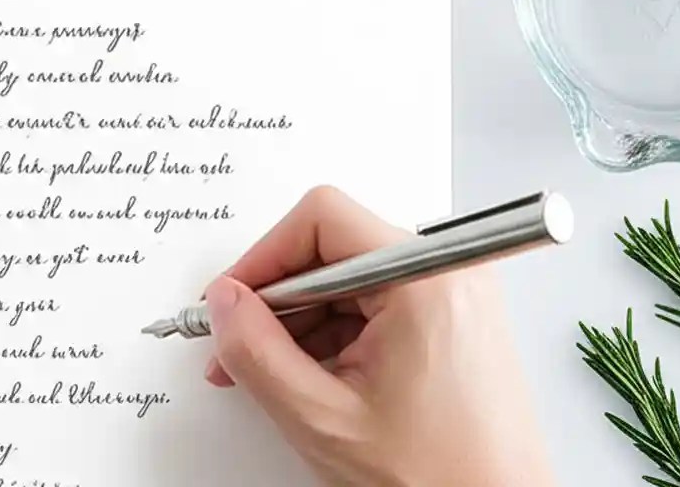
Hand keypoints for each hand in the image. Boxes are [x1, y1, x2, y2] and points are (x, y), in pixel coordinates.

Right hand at [203, 187, 554, 486]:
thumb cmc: (439, 480)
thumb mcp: (321, 416)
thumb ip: (256, 350)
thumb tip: (223, 303)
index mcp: (425, 280)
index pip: (322, 219)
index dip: (263, 257)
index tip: (233, 299)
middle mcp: (450, 273)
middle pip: (333, 247)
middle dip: (278, 299)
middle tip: (241, 344)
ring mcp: (456, 296)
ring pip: (349, 279)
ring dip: (302, 322)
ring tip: (276, 376)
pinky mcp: (454, 320)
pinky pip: (376, 304)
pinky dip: (335, 335)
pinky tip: (313, 378)